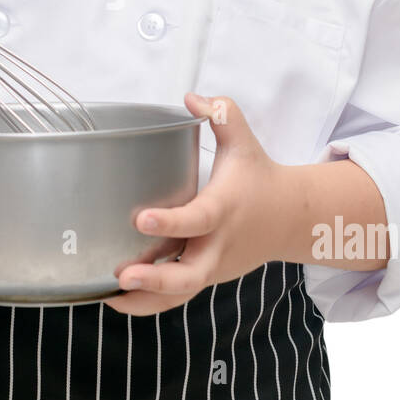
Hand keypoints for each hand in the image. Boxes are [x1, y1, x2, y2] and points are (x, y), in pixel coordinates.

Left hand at [103, 92, 293, 315]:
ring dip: (145, 301)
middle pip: (191, 275)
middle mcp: (218, 244)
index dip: (169, 223)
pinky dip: (149, 303)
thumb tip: (190, 97)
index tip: (140, 219)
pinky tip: (116, 299)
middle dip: (156, 280)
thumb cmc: (260, 176)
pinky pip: (178, 296)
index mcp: (223, 210)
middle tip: (123, 276)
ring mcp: (213, 266)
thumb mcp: (244, 141)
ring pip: (181, 294)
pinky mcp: (206, 277)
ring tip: (108, 297)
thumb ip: (221, 114)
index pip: (197, 219)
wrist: (291, 218)